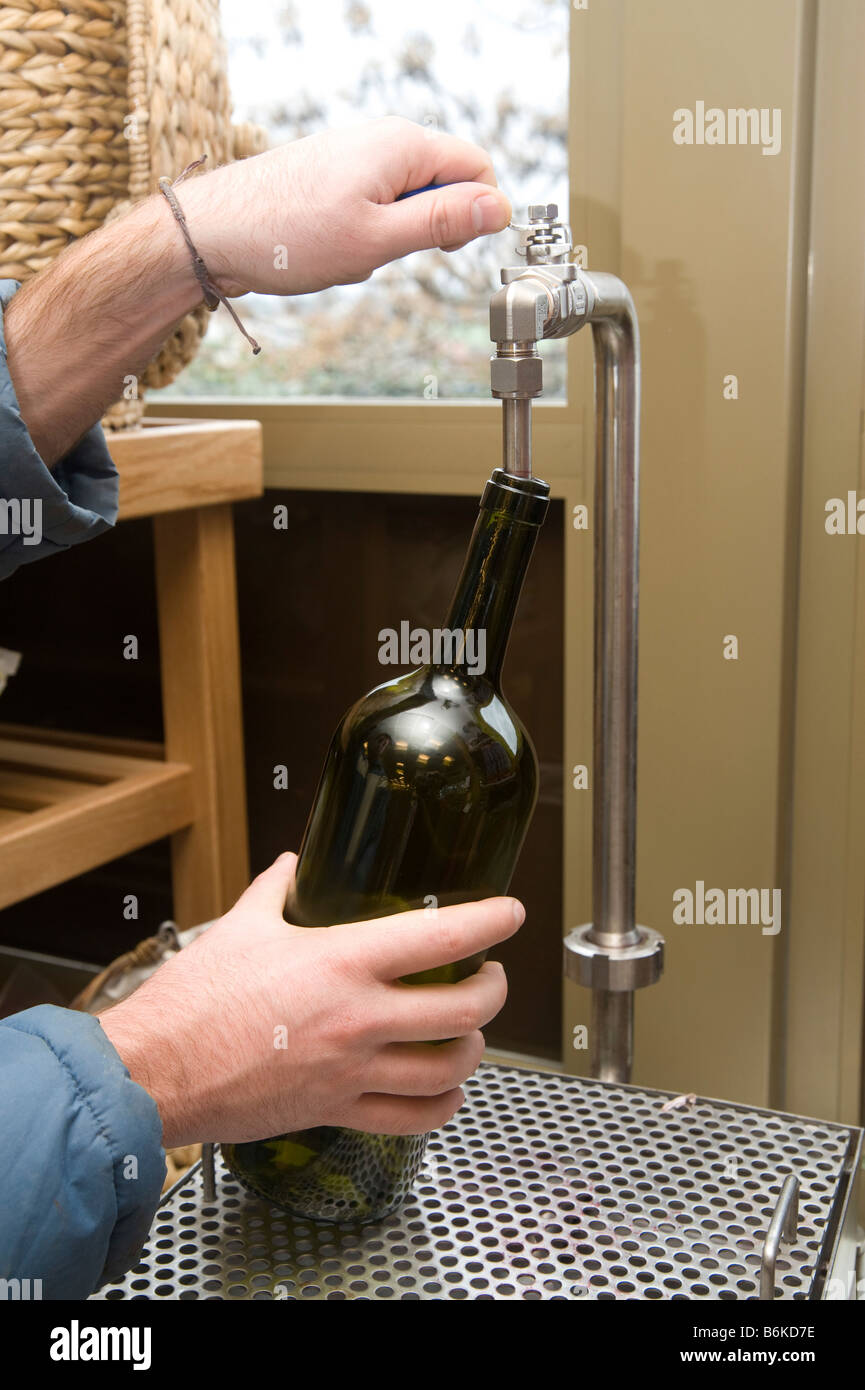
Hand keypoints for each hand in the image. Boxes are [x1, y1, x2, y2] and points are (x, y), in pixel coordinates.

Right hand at [99, 852, 523, 1147]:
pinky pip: (413, 1119)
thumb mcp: (240, 927)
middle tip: (491, 976)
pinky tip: (444, 1091)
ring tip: (471, 1032)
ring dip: (474, 1048)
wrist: (157, 1072)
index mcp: (342, 961)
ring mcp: (353, 1070)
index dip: (491, 922)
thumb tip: (292, 868)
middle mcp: (359, 1018)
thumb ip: (275, 892)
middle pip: (465, 1009)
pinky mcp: (337, 1111)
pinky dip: (442, 1105)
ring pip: (449, 1068)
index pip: (443, 935)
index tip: (510, 913)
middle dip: (494, 991)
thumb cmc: (193, 1001)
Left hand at [179, 116, 512, 296]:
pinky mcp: (336, 177)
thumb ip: (443, 221)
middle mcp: (382, 140)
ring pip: (406, 205)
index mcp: (402, 145)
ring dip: (390, 239)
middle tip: (385, 252)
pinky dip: (363, 238)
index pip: (477, 169)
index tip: (448, 248)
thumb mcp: (378, 239)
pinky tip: (331, 249)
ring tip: (350, 250)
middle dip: (426, 231)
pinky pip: (374, 211)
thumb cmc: (285, 235)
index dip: (476, 214)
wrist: (214, 233)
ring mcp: (356, 157)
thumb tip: (496, 207)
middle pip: (443, 186)